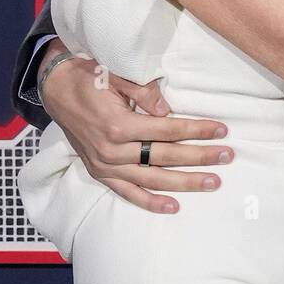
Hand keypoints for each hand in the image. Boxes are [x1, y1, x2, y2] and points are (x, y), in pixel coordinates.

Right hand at [39, 39, 233, 212]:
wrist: (56, 89)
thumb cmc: (90, 78)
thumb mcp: (116, 76)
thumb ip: (144, 93)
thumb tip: (169, 110)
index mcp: (117, 124)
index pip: (167, 130)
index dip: (196, 131)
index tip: (221, 131)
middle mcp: (112, 150)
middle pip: (165, 157)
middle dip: (199, 157)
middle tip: (227, 157)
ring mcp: (105, 165)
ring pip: (151, 180)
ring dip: (184, 183)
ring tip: (211, 182)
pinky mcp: (100, 173)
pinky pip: (127, 193)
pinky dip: (150, 202)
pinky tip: (174, 206)